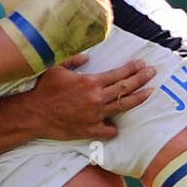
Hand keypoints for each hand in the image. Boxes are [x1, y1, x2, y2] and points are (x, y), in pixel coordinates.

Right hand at [20, 55, 154, 139]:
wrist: (34, 115)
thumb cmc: (44, 90)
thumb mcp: (56, 67)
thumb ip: (73, 59)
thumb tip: (88, 56)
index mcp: (90, 82)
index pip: (119, 74)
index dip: (132, 68)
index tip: (142, 64)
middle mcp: (96, 98)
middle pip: (126, 88)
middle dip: (142, 79)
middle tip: (152, 73)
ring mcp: (95, 115)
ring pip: (123, 106)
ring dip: (139, 98)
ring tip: (150, 92)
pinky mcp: (90, 130)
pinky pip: (109, 130)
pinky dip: (114, 127)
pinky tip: (117, 124)